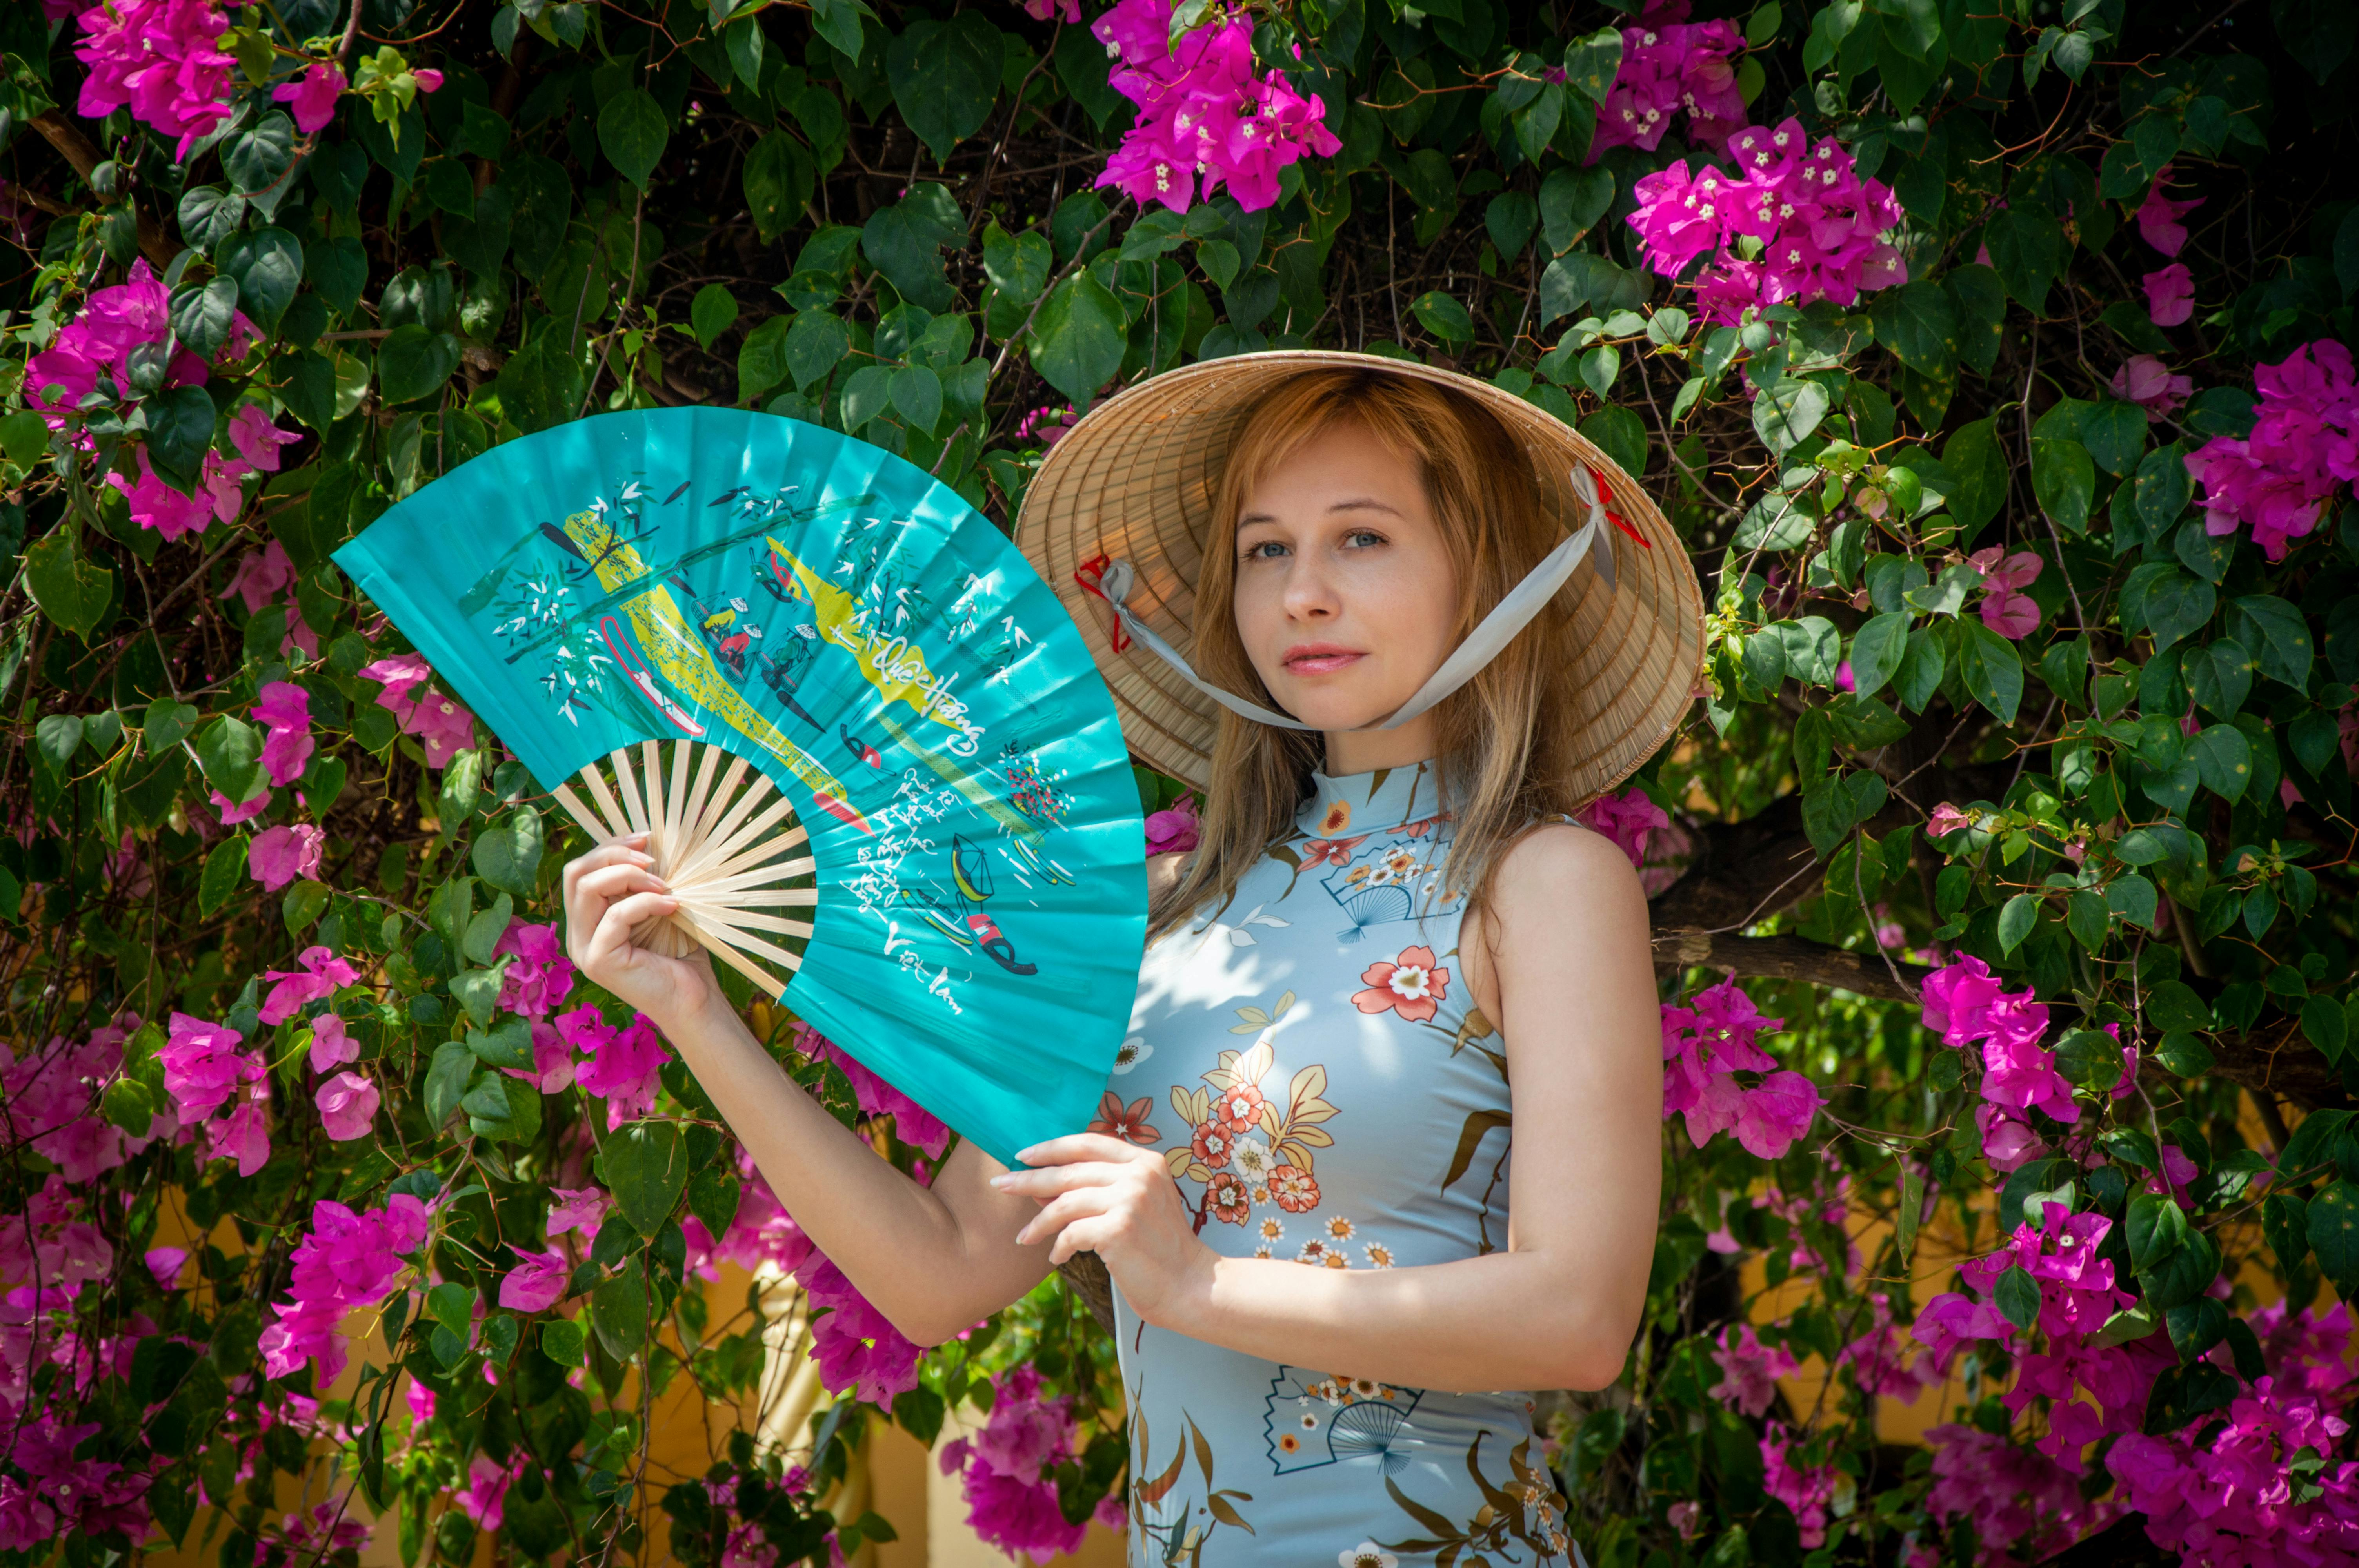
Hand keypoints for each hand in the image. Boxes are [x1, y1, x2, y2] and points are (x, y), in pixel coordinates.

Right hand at [562, 834, 717, 1029]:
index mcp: (586, 922)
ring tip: (664, 885)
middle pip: (576, 873)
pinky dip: (646, 902)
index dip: (609, 847)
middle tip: (652, 859)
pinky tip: (672, 906)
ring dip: (630, 876)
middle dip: (614, 854)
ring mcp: (584, 950)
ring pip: (588, 888)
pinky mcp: (599, 961)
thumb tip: (646, 841)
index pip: (580, 871)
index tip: (646, 839)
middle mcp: (578, 935)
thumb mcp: (657, 908)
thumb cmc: (680, 955)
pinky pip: (616, 915)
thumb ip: (641, 882)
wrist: (694, 1001)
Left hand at [990, 1133, 1215, 1328]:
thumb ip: (1096, 1190)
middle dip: (1030, 1178)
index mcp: (1145, 1160)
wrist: (1189, 1284)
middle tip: (1001, 1185)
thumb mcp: (1134, 1206)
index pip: (1088, 1143)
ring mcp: (1130, 1199)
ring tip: (1024, 1238)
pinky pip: (1072, 1233)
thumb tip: (1041, 1188)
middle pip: (1070, 1170)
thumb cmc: (1160, 1248)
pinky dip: (1058, 1246)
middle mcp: (1138, 1173)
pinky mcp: (1119, 1228)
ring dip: (1038, 1222)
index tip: (1023, 1155)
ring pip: (1065, 1203)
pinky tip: (1055, 1257)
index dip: (1052, 1147)